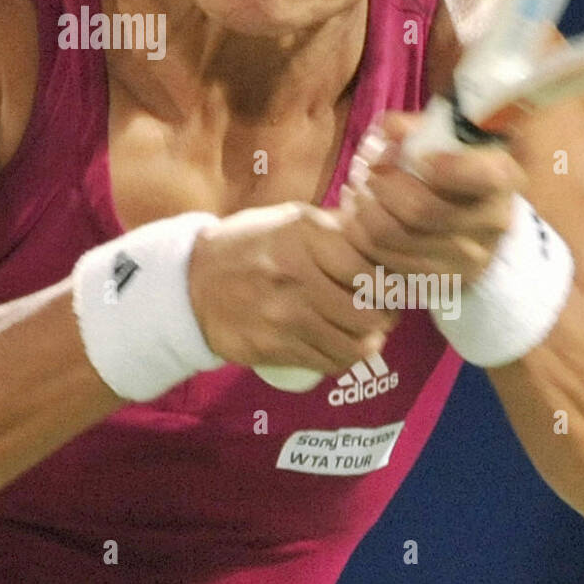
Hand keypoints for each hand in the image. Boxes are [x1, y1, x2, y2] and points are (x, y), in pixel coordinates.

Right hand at [187, 200, 402, 378]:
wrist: (190, 283)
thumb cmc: (248, 245)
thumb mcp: (288, 220)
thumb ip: (334, 227)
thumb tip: (383, 237)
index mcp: (303, 236)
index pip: (371, 271)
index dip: (392, 285)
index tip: (393, 287)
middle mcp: (295, 276)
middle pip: (369, 313)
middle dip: (385, 316)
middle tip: (384, 312)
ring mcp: (284, 316)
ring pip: (354, 345)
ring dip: (367, 342)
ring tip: (366, 332)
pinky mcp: (274, 348)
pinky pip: (328, 363)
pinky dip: (341, 358)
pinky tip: (338, 344)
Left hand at [336, 111, 523, 300]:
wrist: (476, 220)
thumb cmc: (455, 164)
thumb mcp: (447, 137)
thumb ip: (418, 128)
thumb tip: (389, 129)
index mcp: (500, 178)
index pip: (479, 176)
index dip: (444, 166)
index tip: (418, 157)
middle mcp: (490, 223)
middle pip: (418, 210)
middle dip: (379, 184)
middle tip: (364, 169)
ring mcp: (466, 259)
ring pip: (392, 237)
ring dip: (361, 209)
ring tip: (354, 188)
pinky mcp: (438, 282)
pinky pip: (381, 263)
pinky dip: (357, 237)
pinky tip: (352, 216)